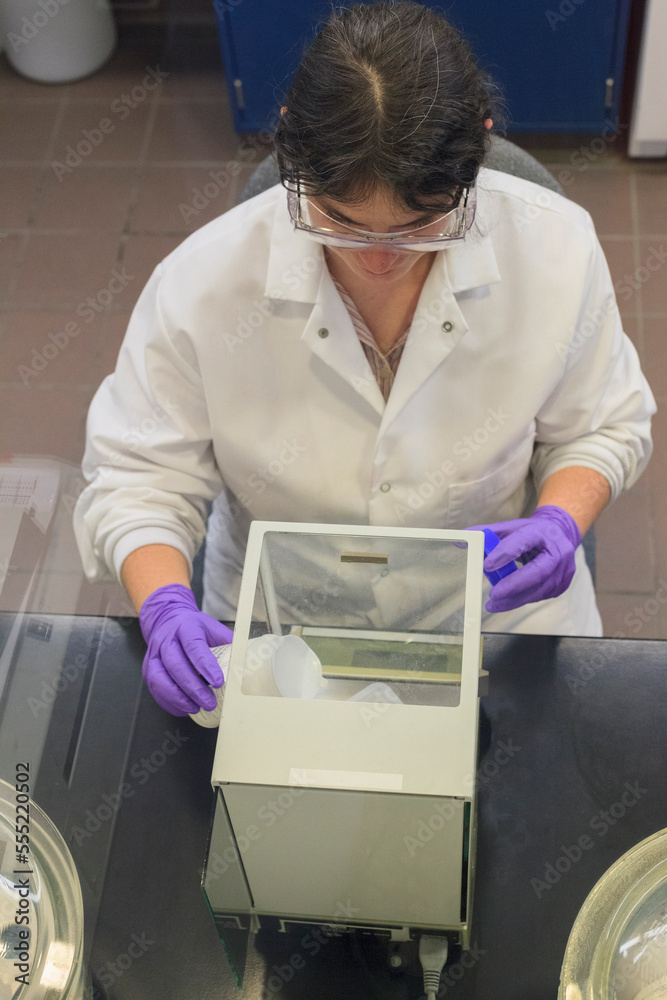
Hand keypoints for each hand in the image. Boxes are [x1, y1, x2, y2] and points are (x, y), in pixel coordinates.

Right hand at [139, 583, 232, 714]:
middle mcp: (166, 640)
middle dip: (193, 687)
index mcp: (186, 627)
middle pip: (175, 665)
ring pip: (160, 679)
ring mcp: (154, 655)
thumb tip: (248, 664)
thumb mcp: (213, 628)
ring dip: (178, 698)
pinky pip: (155, 689)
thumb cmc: (194, 628)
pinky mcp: (148, 669)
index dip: (205, 665)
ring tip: (196, 708)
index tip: (218, 681)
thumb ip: (228, 644)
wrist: (167, 620)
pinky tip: (184, 708)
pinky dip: (169, 702)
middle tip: (209, 701)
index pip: (193, 646)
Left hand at [468, 505, 580, 612]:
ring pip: (538, 590)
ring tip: (493, 605)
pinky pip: (539, 596)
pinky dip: (522, 600)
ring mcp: (563, 570)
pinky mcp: (562, 585)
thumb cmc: (533, 532)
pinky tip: (509, 601)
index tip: (487, 565)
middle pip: (537, 572)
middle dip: (513, 586)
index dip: (505, 553)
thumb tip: (461, 539)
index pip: (523, 541)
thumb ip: (487, 534)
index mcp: (542, 532)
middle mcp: (558, 551)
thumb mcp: (511, 528)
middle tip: (493, 595)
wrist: (561, 535)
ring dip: (514, 600)